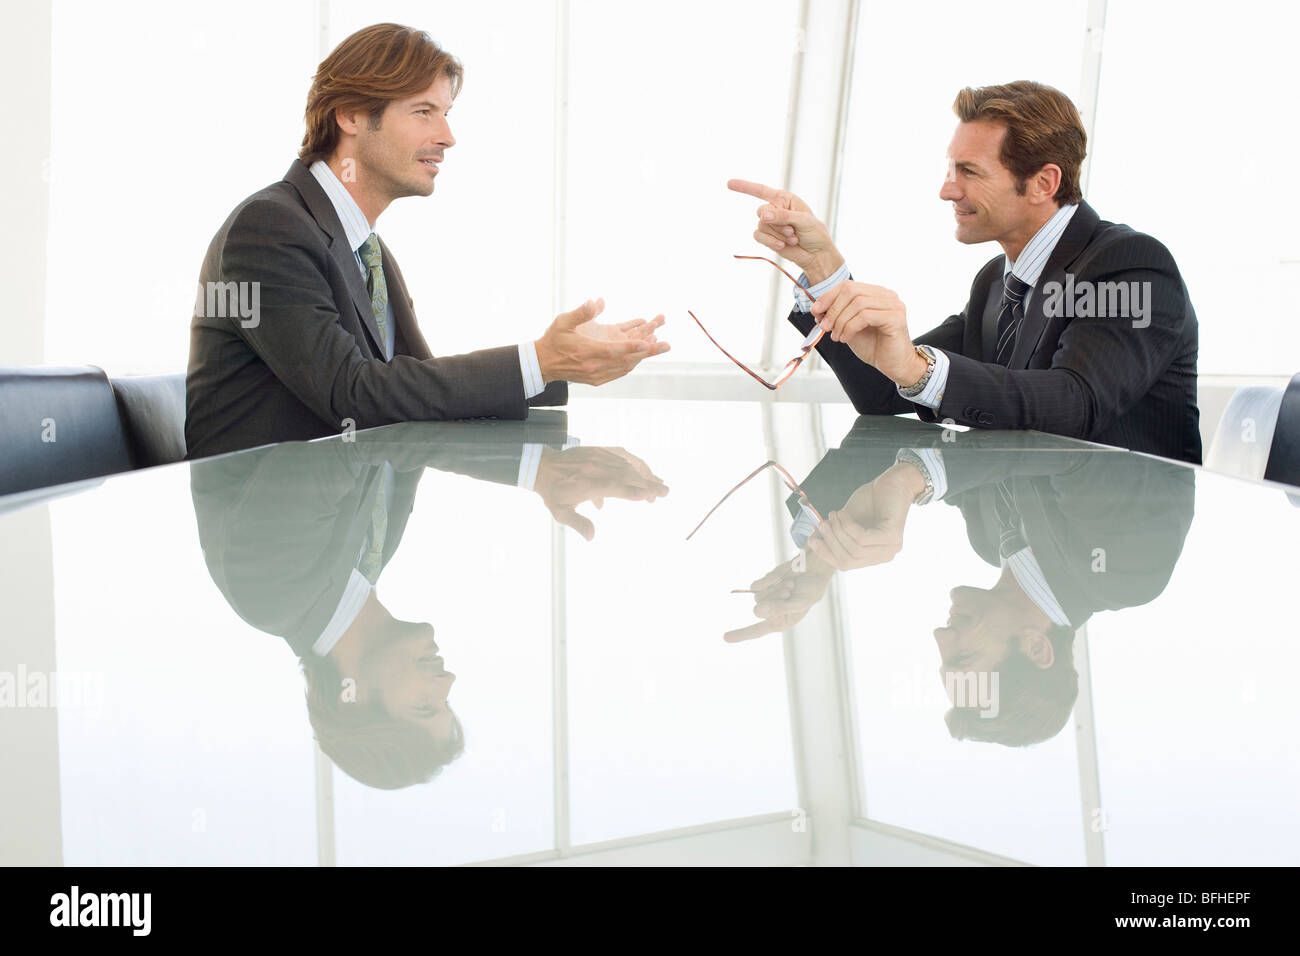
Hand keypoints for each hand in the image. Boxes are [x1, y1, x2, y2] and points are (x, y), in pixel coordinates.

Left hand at [533, 446, 668, 539]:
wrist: (542, 466)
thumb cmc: (553, 492)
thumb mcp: (561, 512)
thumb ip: (578, 523)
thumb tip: (591, 537)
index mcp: (588, 483)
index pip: (616, 488)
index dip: (634, 492)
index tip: (651, 496)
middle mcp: (596, 468)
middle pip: (627, 475)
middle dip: (648, 484)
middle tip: (665, 492)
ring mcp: (599, 456)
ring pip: (627, 465)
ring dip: (645, 475)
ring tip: (659, 485)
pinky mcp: (600, 450)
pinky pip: (622, 454)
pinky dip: (636, 462)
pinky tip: (644, 470)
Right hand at [536, 299, 670, 385]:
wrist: (543, 363)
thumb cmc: (554, 339)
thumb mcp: (563, 322)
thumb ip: (581, 312)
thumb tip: (597, 302)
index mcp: (587, 352)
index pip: (613, 350)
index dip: (631, 346)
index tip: (648, 342)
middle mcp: (594, 366)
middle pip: (626, 360)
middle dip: (648, 352)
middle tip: (667, 345)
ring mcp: (597, 374)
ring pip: (626, 365)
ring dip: (642, 356)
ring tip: (659, 344)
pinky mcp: (598, 378)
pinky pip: (620, 370)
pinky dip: (633, 361)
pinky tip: (642, 352)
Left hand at [724, 552, 833, 642]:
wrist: (812, 570)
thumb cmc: (809, 591)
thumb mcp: (799, 603)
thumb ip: (780, 609)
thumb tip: (758, 610)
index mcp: (779, 622)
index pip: (757, 631)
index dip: (741, 634)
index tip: (725, 637)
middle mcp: (770, 612)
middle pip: (758, 609)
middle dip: (775, 598)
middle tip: (790, 591)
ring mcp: (765, 597)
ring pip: (757, 596)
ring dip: (775, 589)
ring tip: (790, 585)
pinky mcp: (763, 585)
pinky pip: (755, 586)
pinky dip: (769, 580)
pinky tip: (782, 577)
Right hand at [727, 179, 843, 282]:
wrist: (816, 254)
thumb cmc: (815, 233)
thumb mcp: (803, 221)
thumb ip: (783, 216)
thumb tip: (762, 215)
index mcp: (785, 199)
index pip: (761, 190)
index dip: (745, 187)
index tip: (729, 183)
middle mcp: (775, 210)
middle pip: (761, 211)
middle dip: (776, 223)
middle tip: (792, 230)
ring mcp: (771, 224)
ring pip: (761, 226)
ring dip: (777, 234)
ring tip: (792, 238)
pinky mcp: (768, 238)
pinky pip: (759, 236)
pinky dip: (770, 242)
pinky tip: (783, 245)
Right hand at [804, 463, 919, 570]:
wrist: (892, 481)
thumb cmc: (872, 500)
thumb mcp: (848, 520)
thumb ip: (835, 533)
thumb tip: (812, 540)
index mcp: (873, 556)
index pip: (846, 564)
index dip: (826, 554)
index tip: (811, 540)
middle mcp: (884, 555)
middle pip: (849, 559)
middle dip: (831, 541)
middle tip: (821, 524)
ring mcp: (890, 547)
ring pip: (855, 549)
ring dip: (838, 530)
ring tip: (834, 514)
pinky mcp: (893, 536)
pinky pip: (862, 538)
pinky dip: (848, 525)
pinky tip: (844, 513)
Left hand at [809, 280, 927, 386]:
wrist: (893, 365)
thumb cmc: (874, 347)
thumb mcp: (849, 328)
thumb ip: (837, 316)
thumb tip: (817, 309)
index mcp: (876, 294)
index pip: (848, 285)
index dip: (828, 296)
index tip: (815, 311)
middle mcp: (887, 295)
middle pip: (851, 291)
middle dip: (833, 309)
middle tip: (825, 326)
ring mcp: (893, 305)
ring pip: (858, 303)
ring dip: (841, 321)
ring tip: (836, 336)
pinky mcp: (895, 318)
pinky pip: (865, 316)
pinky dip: (850, 327)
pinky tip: (845, 338)